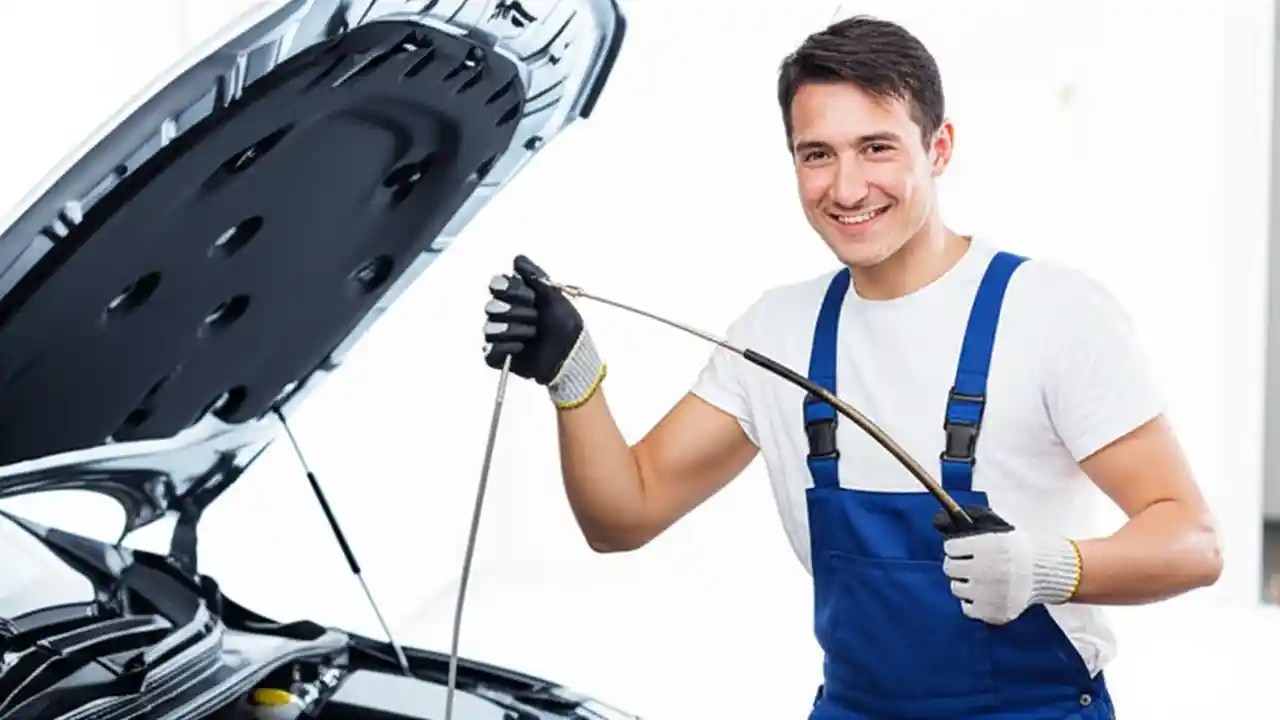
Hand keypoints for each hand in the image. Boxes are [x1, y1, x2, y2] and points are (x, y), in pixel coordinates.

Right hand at [483, 255, 605, 408]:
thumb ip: (536, 276)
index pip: (497, 284)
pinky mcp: (497, 356)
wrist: (572, 356)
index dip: (511, 290)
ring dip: (517, 330)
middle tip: (537, 318)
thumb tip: (517, 258)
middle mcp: (503, 314)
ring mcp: (498, 336)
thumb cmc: (566, 326)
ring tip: (534, 334)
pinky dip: (509, 348)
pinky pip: (491, 350)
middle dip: (518, 312)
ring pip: (491, 328)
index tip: (531, 297)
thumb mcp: (555, 297)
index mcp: (515, 297)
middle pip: (492, 306)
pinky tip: (523, 347)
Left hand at [933, 506, 1081, 624]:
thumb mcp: (996, 530)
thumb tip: (937, 520)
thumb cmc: (1017, 550)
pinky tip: (986, 594)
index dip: (957, 547)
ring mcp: (988, 594)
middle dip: (959, 564)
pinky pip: (966, 608)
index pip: (950, 547)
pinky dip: (973, 602)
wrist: (1045, 573)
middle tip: (974, 564)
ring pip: (956, 588)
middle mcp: (986, 570)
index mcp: (987, 547)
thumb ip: (968, 524)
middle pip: (950, 568)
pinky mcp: (992, 613)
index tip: (966, 549)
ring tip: (983, 579)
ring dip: (965, 583)